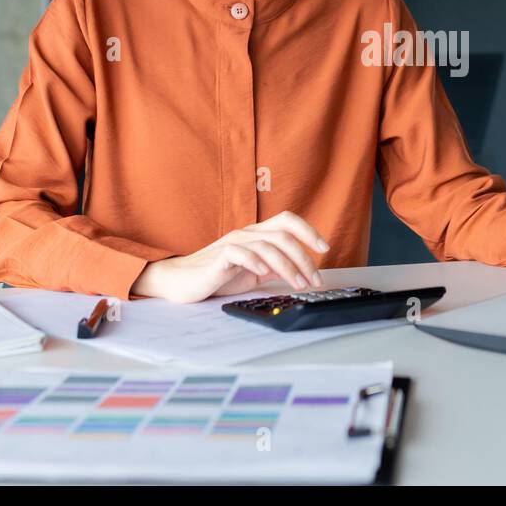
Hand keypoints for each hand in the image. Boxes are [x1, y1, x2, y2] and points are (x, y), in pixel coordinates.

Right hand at [131, 210, 328, 302]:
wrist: (181, 281)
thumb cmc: (216, 276)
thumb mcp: (252, 272)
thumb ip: (273, 267)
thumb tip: (298, 271)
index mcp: (257, 234)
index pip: (287, 221)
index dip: (308, 231)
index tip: (324, 248)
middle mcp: (247, 233)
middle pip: (284, 235)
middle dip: (304, 258)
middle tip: (314, 279)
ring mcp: (233, 243)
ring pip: (268, 245)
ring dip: (288, 266)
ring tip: (298, 284)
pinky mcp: (220, 256)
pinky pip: (240, 252)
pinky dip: (256, 261)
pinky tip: (264, 273)